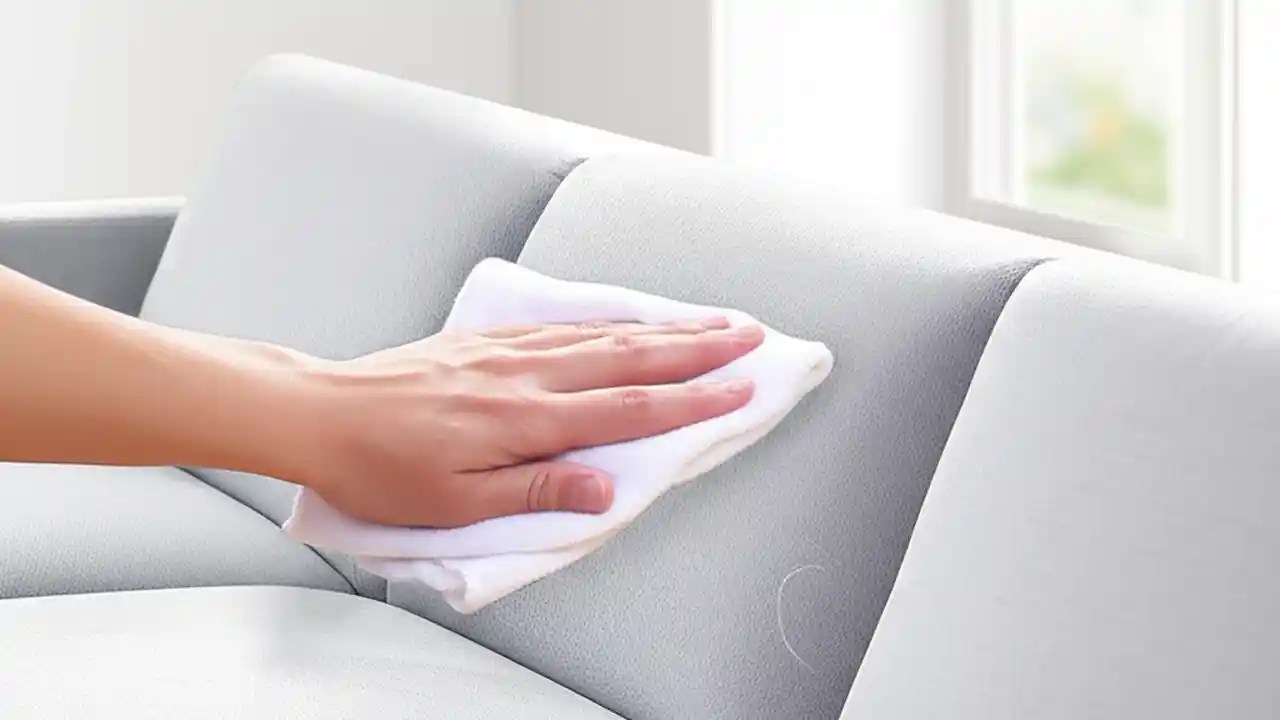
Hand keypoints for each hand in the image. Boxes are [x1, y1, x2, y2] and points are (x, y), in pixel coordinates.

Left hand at [292, 319, 762, 526]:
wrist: (322, 412)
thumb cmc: (383, 468)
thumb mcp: (455, 502)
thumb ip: (535, 492)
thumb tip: (605, 491)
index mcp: (524, 420)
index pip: (628, 408)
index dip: (691, 399)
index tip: (741, 388)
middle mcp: (525, 375)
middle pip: (629, 356)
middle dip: (697, 347)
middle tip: (751, 337)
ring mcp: (507, 350)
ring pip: (603, 333)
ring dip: (664, 327)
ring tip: (711, 321)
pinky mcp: (488, 340)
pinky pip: (564, 324)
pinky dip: (609, 318)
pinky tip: (629, 317)